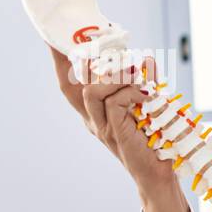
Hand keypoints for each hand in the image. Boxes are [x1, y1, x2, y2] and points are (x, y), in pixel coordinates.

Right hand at [48, 46, 180, 193]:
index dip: (60, 60)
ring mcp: (101, 126)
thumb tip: (146, 60)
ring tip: (135, 76)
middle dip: (73, 58)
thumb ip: (139, 86)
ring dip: (115, 77)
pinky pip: (113, 102)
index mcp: (94, 112)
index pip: (70, 82)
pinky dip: (129, 93)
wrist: (158, 175)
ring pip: (91, 91)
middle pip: (69, 84)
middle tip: (96, 43)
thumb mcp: (144, 108)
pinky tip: (144, 96)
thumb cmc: (154, 141)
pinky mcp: (114, 132)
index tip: (54, 36)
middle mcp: (92, 119)